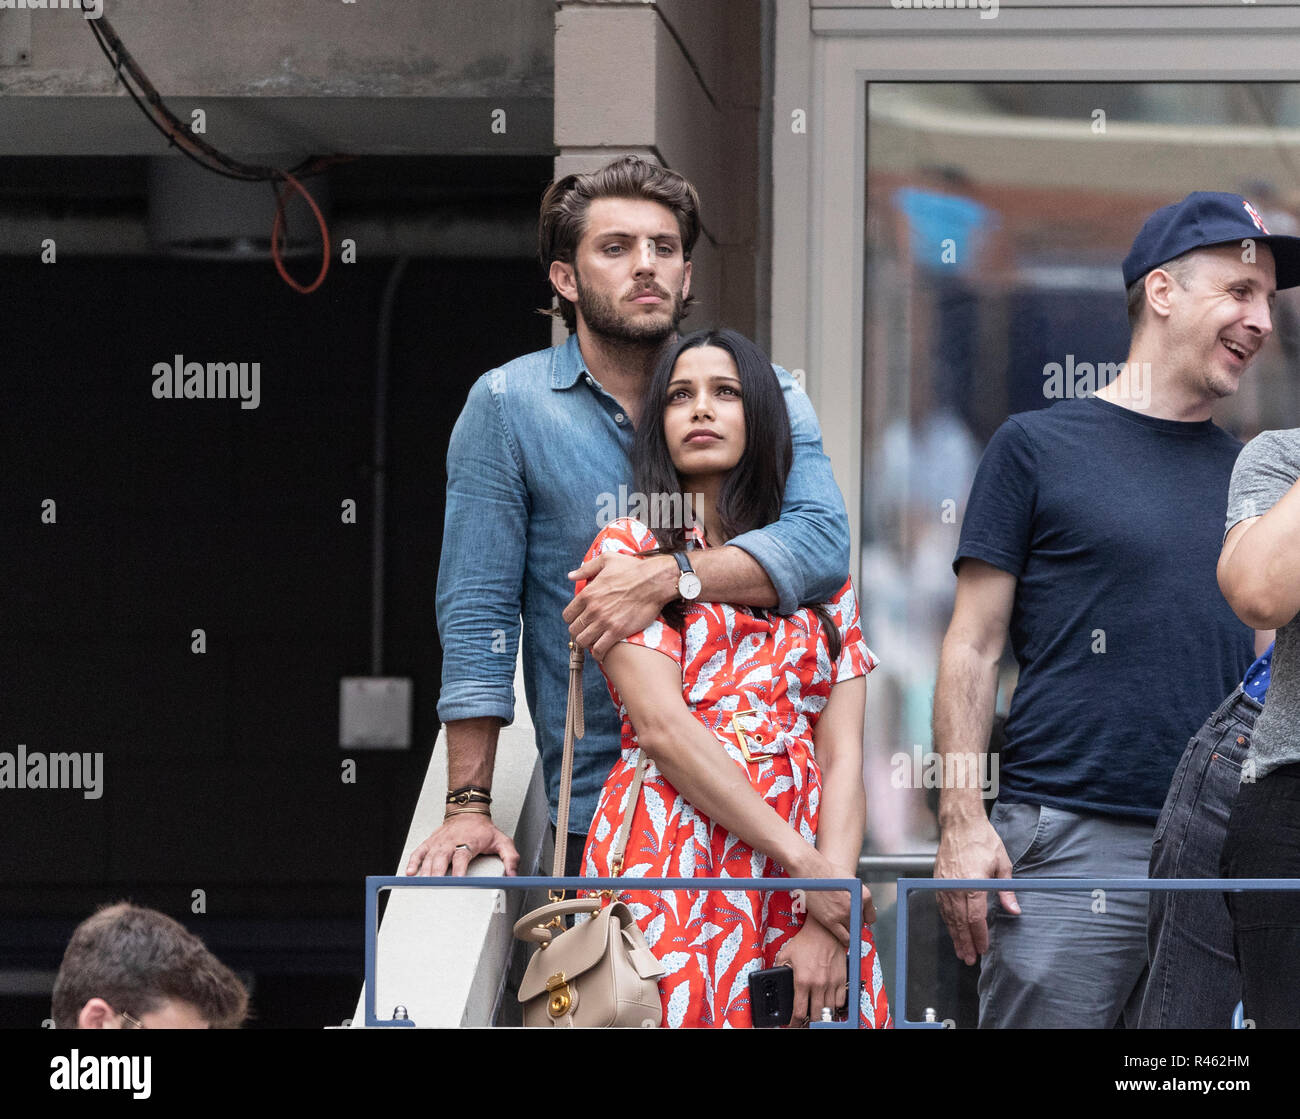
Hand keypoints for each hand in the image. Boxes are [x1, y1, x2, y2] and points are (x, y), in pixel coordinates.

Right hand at [404, 813, 519, 876]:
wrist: (468, 811)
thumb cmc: (483, 830)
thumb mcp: (502, 841)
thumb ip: (510, 858)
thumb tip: (513, 875)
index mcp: (469, 842)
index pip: (462, 856)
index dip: (459, 869)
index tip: (457, 880)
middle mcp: (452, 842)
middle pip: (441, 859)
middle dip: (437, 875)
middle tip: (435, 889)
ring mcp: (439, 843)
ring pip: (429, 858)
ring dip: (425, 873)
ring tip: (422, 887)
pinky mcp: (431, 842)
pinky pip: (419, 852)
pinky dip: (413, 862)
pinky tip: (410, 874)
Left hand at [564, 552, 676, 659]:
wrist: (655, 581)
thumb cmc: (633, 568)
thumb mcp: (607, 560)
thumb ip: (586, 568)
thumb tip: (571, 575)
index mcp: (588, 593)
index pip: (568, 615)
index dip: (572, 619)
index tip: (580, 620)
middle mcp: (593, 609)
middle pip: (573, 630)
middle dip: (578, 632)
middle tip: (587, 632)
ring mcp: (605, 622)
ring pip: (583, 642)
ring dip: (587, 643)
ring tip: (593, 641)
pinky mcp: (618, 631)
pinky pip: (599, 649)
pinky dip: (598, 653)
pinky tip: (601, 651)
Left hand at [775, 920, 847, 1026]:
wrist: (824, 931)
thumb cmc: (805, 941)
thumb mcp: (785, 954)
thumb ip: (779, 969)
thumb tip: (775, 980)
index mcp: (802, 980)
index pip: (799, 1011)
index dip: (794, 1022)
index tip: (792, 1024)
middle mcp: (817, 984)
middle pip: (815, 1016)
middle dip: (808, 1022)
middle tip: (804, 1022)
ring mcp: (831, 983)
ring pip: (828, 1011)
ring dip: (821, 1016)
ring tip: (816, 1015)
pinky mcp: (841, 980)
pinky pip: (840, 1002)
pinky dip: (835, 1007)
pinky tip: (828, 1005)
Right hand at [789, 848, 872, 946]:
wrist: (810, 870)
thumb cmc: (826, 872)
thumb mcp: (849, 880)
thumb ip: (855, 894)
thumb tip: (856, 904)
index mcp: (863, 895)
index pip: (870, 916)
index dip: (862, 919)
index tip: (858, 920)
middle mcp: (856, 906)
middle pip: (860, 924)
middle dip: (853, 923)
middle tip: (844, 920)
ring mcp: (844, 914)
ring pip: (853, 932)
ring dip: (848, 931)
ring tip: (840, 927)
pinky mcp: (831, 921)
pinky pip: (844, 938)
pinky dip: (845, 941)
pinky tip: (842, 939)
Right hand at [934, 814, 1018, 964]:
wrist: (960, 824)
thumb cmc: (982, 840)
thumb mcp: (1002, 864)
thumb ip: (1006, 890)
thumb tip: (1014, 911)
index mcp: (972, 884)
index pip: (975, 918)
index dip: (979, 936)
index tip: (983, 948)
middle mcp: (955, 887)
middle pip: (959, 922)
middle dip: (965, 942)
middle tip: (969, 959)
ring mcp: (944, 883)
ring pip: (948, 916)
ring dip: (954, 934)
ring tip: (959, 950)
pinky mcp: (937, 879)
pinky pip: (941, 905)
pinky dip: (946, 919)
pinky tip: (951, 928)